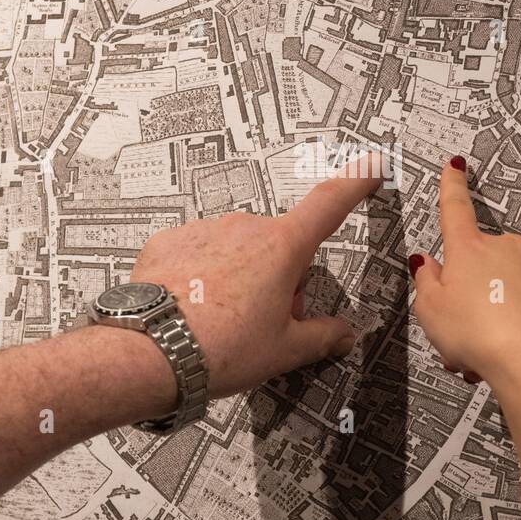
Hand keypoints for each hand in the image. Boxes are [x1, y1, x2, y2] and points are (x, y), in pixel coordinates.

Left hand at [131, 168, 379, 398]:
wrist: (148, 355)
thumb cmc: (219, 350)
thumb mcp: (284, 351)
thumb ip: (322, 337)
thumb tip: (342, 335)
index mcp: (283, 248)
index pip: (331, 203)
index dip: (357, 180)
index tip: (372, 164)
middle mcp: (245, 228)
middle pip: (280, 247)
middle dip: (281, 278)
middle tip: (267, 323)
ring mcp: (204, 230)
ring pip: (237, 251)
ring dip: (240, 277)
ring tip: (222, 324)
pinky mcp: (169, 242)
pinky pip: (198, 254)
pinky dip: (202, 278)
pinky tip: (193, 310)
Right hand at [410, 158, 520, 399]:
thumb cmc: (478, 337)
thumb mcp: (431, 313)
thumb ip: (427, 282)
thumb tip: (427, 262)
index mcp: (470, 249)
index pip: (456, 208)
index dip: (452, 186)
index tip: (455, 165)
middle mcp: (509, 247)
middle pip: (486, 260)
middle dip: (478, 287)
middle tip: (470, 326)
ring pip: (516, 282)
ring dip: (506, 305)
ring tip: (499, 345)